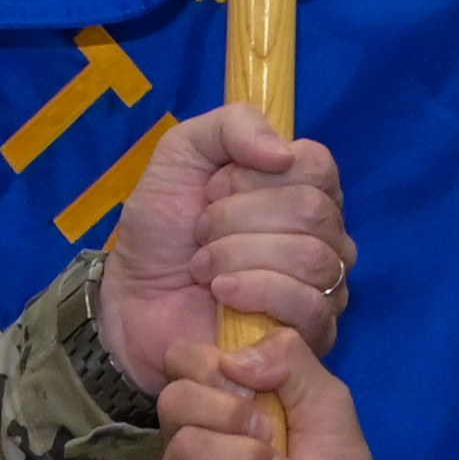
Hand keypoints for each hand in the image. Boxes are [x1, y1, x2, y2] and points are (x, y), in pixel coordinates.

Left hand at [96, 104, 353, 388]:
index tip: (212, 188)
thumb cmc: (164, 230)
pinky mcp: (313, 333)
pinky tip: (221, 293)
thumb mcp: (183, 154)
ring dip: (238, 256)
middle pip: (312, 210)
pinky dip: (255, 292)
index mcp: (304, 188)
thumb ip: (231, 126)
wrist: (133, 301)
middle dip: (236, 218)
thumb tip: (282, 152)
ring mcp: (326, 286)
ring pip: (311, 257)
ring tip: (202, 267)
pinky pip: (309, 305)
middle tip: (200, 233)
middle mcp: (326, 234)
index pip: (317, 164)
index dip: (255, 175)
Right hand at [155, 327, 414, 459]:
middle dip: (233, 414)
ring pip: (183, 446)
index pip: (183, 359)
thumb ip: (290, 358)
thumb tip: (230, 358)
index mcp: (221, 401)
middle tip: (274, 438)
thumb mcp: (327, 401)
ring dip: (243, 459)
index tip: (258, 389)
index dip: (214, 365)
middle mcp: (192, 437)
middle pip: (175, 397)